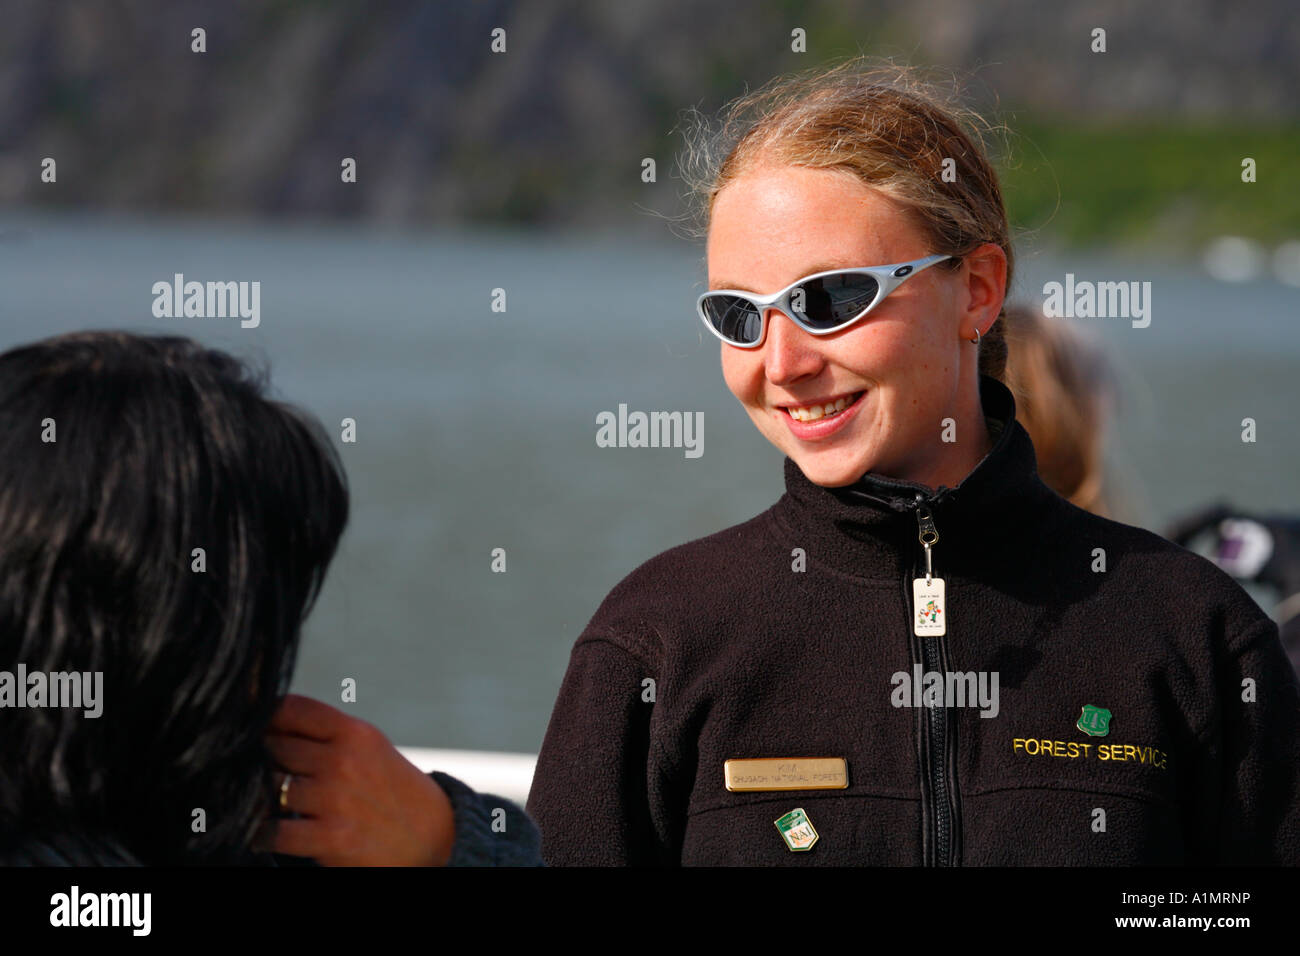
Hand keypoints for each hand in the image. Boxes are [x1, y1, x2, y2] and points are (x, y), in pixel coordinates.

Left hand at [261, 694, 454, 865]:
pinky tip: (266, 831)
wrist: (434, 837)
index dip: (265, 718)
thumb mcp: (369, 748)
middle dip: (259, 757)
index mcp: (355, 732)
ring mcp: (336, 798)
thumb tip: (267, 727)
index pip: (290, 709)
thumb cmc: (392, 790)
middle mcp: (344, 759)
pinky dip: (263, 833)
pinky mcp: (331, 837)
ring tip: (260, 799)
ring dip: (259, 795)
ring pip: (269, 787)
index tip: (255, 729)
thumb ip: (326, 735)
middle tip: (253, 767)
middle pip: (273, 746)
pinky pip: (274, 832)